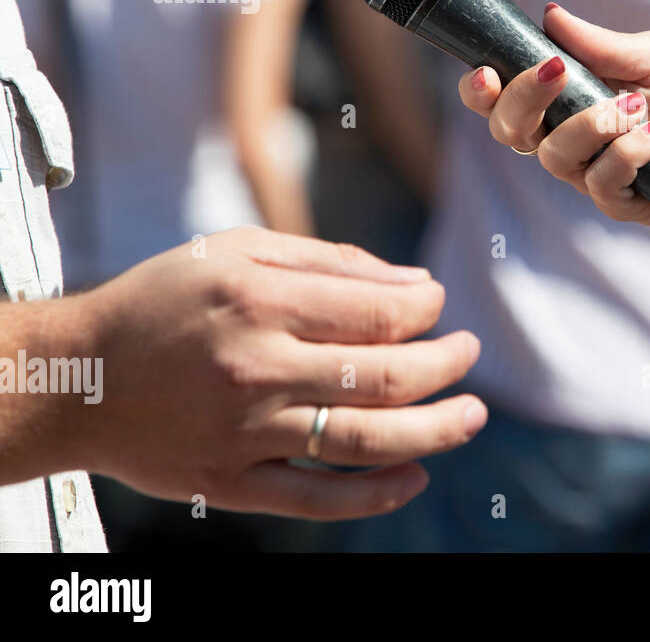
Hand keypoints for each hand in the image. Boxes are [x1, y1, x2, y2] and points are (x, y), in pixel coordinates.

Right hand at [72, 227, 484, 519]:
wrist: (76, 378)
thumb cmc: (165, 299)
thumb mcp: (236, 251)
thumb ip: (328, 262)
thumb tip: (413, 283)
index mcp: (261, 300)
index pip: (378, 313)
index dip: (426, 308)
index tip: (438, 302)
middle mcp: (257, 368)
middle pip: (384, 376)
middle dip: (446, 364)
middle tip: (470, 351)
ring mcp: (245, 432)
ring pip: (364, 441)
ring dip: (434, 431)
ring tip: (473, 415)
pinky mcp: (230, 483)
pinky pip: (316, 499)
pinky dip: (373, 495)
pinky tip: (416, 476)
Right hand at [457, 2, 649, 230]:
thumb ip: (603, 44)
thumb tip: (552, 16)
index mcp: (565, 100)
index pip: (502, 99)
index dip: (481, 90)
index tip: (486, 71)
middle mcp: (567, 137)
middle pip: (509, 129)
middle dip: (524, 98)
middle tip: (556, 73)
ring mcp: (588, 173)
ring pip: (553, 154)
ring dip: (592, 122)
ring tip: (637, 106)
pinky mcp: (615, 201)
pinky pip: (600, 179)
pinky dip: (629, 149)